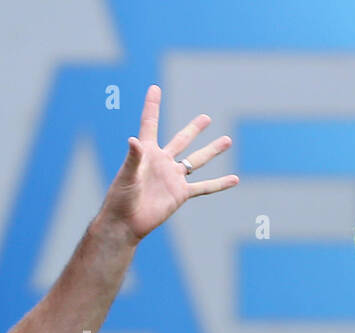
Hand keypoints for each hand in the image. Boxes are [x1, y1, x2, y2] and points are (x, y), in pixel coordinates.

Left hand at [95, 85, 238, 244]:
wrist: (126, 223)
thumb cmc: (120, 198)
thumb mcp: (126, 176)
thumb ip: (133, 158)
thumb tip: (133, 140)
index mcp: (147, 153)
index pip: (150, 124)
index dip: (152, 106)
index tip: (155, 88)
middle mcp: (162, 162)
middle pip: (181, 140)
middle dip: (194, 129)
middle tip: (206, 118)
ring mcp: (173, 178)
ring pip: (197, 161)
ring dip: (212, 151)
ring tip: (227, 140)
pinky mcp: (180, 194)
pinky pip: (204, 187)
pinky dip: (219, 183)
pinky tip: (234, 179)